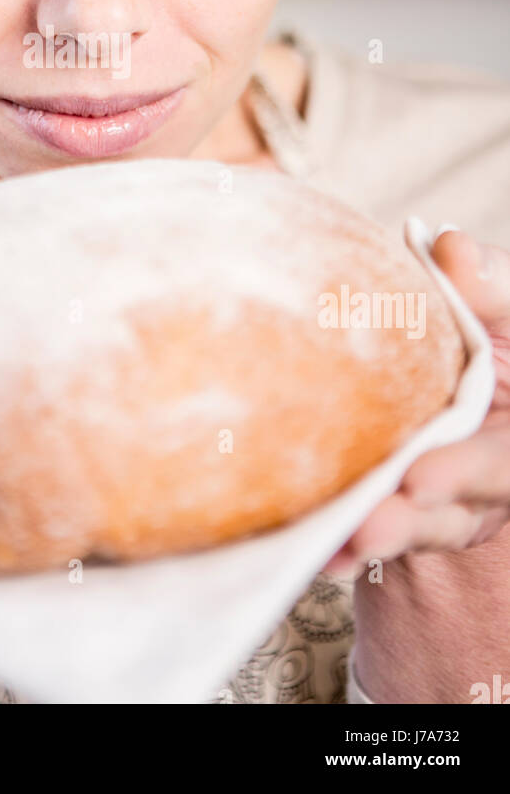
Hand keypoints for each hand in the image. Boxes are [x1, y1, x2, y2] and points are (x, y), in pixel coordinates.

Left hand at [324, 229, 509, 578]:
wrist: (444, 368)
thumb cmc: (487, 322)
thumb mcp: (501, 303)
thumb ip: (490, 283)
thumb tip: (451, 249)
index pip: (504, 463)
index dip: (470, 473)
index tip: (422, 482)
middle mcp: (492, 479)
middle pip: (459, 511)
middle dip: (412, 521)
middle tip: (369, 528)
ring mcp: (450, 503)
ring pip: (416, 530)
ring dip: (374, 540)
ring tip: (334, 547)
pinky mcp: (403, 512)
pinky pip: (373, 536)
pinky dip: (342, 548)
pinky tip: (310, 552)